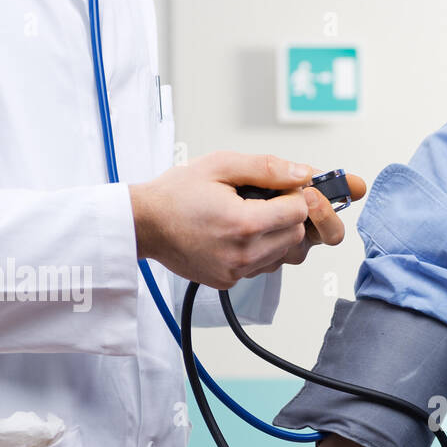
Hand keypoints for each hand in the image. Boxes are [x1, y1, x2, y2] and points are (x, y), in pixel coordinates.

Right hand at [129, 151, 366, 288]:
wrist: (144, 223)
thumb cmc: (176, 193)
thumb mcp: (221, 165)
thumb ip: (266, 168)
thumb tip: (302, 173)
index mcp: (243, 224)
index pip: (299, 213)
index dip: (293, 196)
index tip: (279, 189)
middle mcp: (243, 255)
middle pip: (296, 235)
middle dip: (287, 216)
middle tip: (262, 201)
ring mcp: (236, 272)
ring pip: (283, 254)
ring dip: (275, 235)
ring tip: (248, 217)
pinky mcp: (229, 282)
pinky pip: (262, 267)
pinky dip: (259, 250)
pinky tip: (237, 234)